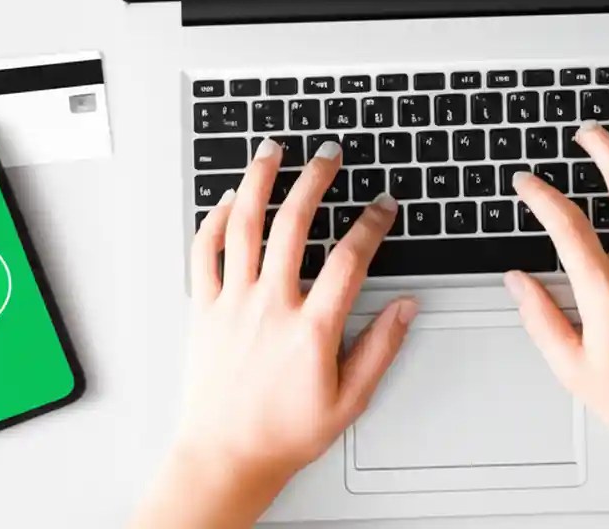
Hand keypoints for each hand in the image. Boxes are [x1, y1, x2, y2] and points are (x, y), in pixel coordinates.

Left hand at [135, 139, 416, 528]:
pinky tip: (229, 200)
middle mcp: (270, 307)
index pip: (350, 259)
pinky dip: (215, 220)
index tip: (384, 206)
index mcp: (310, 329)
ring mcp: (232, 304)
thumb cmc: (284, 434)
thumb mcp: (349, 400)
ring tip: (273, 151)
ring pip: (244, 227)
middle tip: (328, 155)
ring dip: (259, 181)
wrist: (225, 456)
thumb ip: (380, 349)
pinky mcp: (203, 310)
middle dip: (315, 181)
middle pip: (294, 225)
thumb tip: (405, 308)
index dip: (372, 225)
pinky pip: (205, 253)